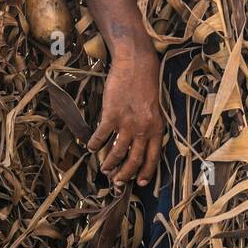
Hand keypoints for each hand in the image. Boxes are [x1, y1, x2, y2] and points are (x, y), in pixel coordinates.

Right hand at [89, 47, 164, 186]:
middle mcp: (143, 129)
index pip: (153, 157)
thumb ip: (149, 126)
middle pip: (134, 160)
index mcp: (156, 128)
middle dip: (124, 175)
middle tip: (116, 182)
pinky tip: (91, 148)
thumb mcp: (155, 108)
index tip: (140, 183)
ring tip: (104, 169)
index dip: (146, 172)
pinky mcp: (111, 115)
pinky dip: (95, 144)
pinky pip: (101, 136)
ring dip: (109, 164)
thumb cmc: (146, 84)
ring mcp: (127, 123)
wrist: (136, 64)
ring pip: (117, 152)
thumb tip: (139, 143)